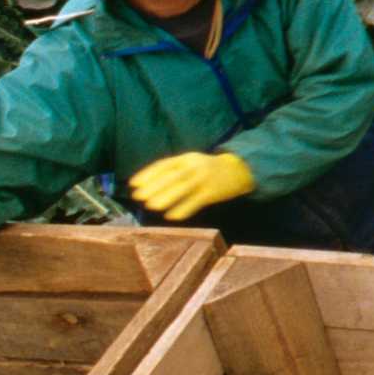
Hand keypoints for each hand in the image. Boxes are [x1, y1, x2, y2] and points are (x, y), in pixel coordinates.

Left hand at [128, 151, 256, 220]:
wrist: (239, 170)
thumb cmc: (208, 168)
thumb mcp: (192, 162)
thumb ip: (173, 170)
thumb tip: (148, 185)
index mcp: (187, 158)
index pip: (165, 164)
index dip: (148, 174)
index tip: (133, 183)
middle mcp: (195, 166)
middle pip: (173, 176)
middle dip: (154, 186)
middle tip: (138, 196)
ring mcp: (205, 179)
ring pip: (183, 188)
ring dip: (166, 197)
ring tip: (151, 206)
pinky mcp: (213, 193)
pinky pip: (196, 201)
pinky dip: (183, 209)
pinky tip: (171, 216)